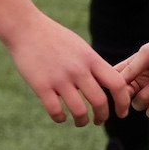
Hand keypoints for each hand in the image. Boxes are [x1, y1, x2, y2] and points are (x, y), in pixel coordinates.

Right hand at [6, 11, 128, 125]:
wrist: (25, 27)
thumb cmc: (55, 38)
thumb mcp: (80, 47)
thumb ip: (94, 65)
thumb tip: (108, 85)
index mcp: (91, 58)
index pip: (116, 84)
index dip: (123, 101)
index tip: (122, 112)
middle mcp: (78, 69)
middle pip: (100, 102)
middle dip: (103, 117)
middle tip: (100, 120)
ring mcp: (59, 78)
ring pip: (79, 111)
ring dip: (82, 121)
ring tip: (81, 121)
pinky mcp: (41, 85)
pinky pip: (56, 111)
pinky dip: (60, 118)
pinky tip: (61, 116)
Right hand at [116, 34, 148, 118]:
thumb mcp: (146, 54)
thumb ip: (131, 68)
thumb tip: (116, 82)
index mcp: (134, 70)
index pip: (118, 81)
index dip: (113, 87)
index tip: (113, 88)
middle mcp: (142, 82)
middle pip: (125, 96)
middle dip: (125, 97)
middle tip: (130, 92)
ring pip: (139, 105)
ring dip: (143, 99)